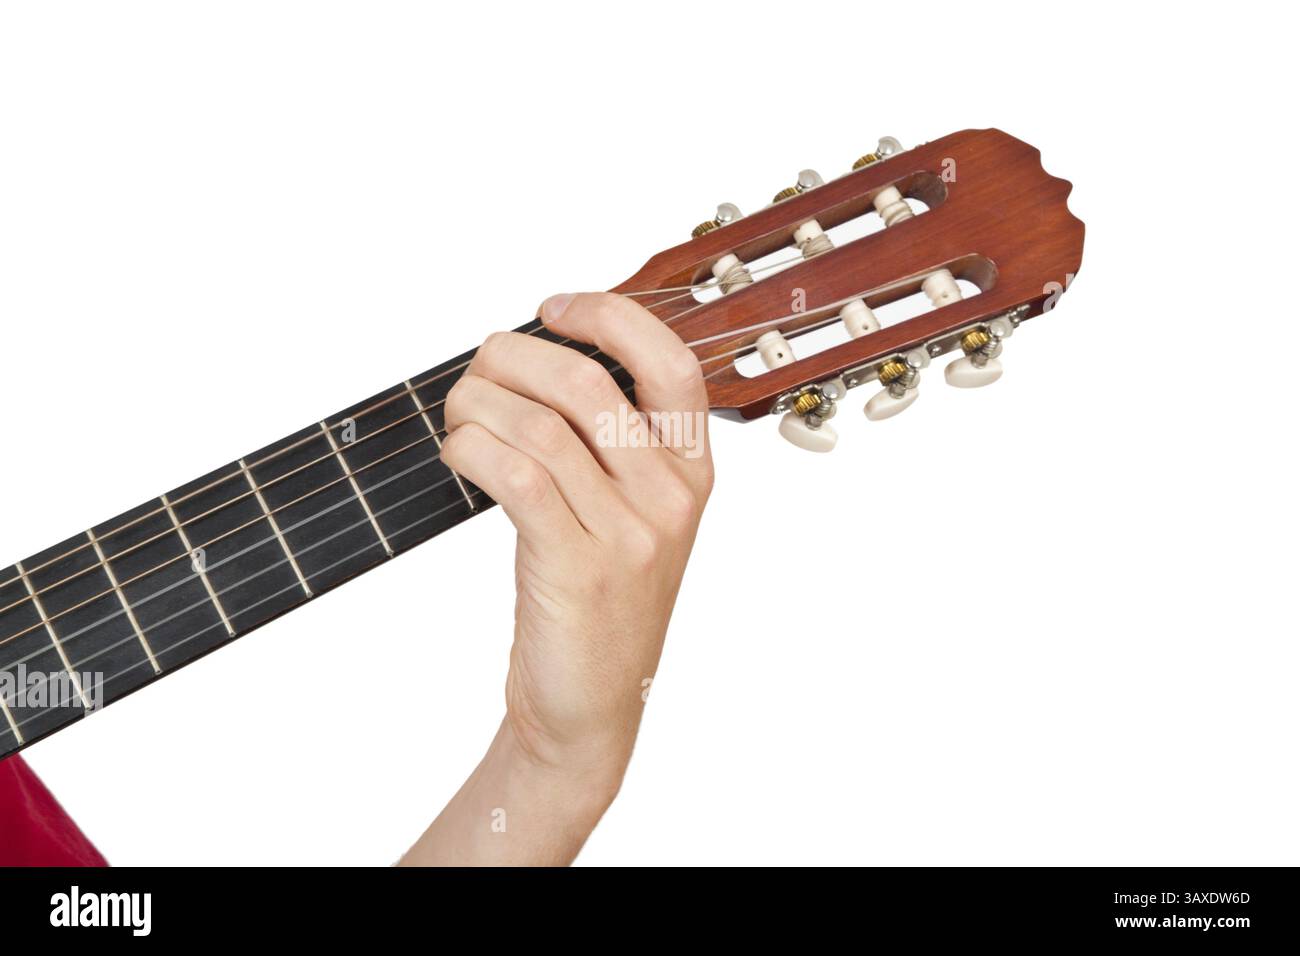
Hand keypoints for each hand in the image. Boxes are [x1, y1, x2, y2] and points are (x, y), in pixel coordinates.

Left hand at [400, 292, 712, 864]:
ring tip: (456, 414)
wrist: (590, 707)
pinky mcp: (578, 565)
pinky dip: (473, 447)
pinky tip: (458, 453)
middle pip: (586, 381)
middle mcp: (671, 495)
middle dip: (512, 357)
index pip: (671, 363)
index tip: (553, 306)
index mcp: (692, 473)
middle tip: (476, 369)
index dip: (610, 315)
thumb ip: (606, 447)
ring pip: (541, 424)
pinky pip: (516, 473)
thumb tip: (535, 363)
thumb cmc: (598, 605)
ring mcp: (630, 533)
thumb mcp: (630, 520)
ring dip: (478, 403)